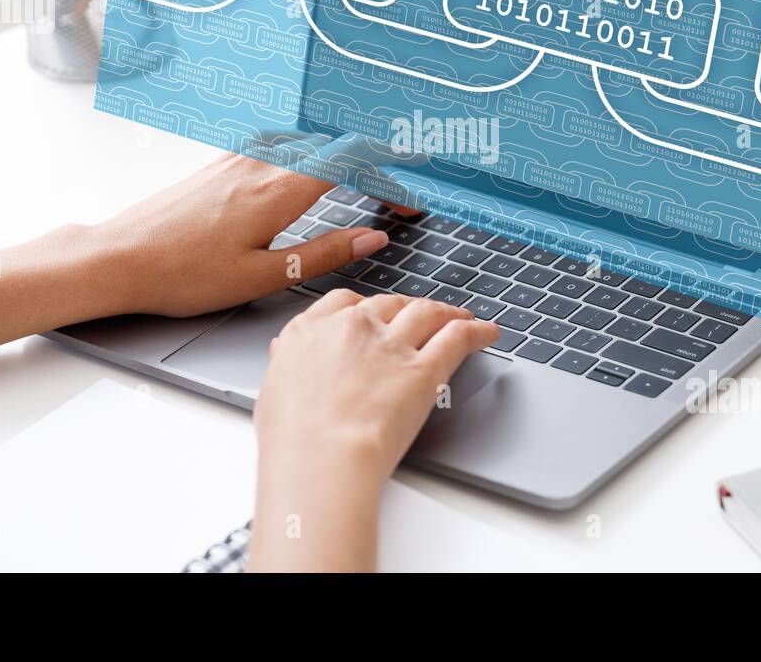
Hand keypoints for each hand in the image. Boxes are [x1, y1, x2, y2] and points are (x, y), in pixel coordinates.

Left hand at [92, 152, 391, 317]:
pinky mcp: (219, 163)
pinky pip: (278, 145)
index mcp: (279, 188)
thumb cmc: (183, 274)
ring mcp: (238, 157)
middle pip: (334, 145)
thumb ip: (324, 253)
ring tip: (358, 184)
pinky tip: (303, 175)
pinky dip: (307, 155)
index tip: (411, 194)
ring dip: (339, 158)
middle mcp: (262, 161)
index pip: (352, 157)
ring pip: (306, 142)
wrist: (117, 258)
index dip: (391, 168)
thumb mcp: (263, 276)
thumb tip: (373, 237)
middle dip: (373, 166)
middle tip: (394, 200)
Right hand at [249, 290, 498, 570]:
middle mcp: (353, 329)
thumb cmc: (292, 440)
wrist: (320, 459)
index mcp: (311, 331)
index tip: (374, 312)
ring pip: (426, 312)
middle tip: (420, 316)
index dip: (365, 306)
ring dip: (447, 312)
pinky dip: (477, 331)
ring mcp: (391, 345)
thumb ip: (287, 363)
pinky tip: (487, 332)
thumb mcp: (273, 392)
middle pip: (389, 303)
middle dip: (407, 307)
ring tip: (460, 317)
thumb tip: (285, 351)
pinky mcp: (424, 368)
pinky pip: (457, 338)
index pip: (343, 302)